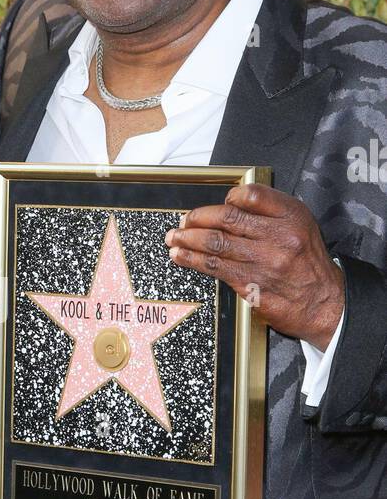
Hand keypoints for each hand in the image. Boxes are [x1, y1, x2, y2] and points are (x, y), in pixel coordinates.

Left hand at [164, 183, 345, 351]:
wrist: (324, 302)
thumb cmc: (307, 261)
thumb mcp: (300, 225)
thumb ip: (270, 211)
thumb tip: (230, 205)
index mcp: (291, 217)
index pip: (252, 196)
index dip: (228, 198)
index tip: (217, 205)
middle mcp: (279, 238)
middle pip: (227, 220)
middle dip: (197, 219)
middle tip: (182, 221)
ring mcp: (265, 263)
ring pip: (216, 245)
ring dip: (188, 240)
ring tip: (174, 238)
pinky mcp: (252, 286)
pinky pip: (216, 269)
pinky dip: (194, 261)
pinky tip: (181, 257)